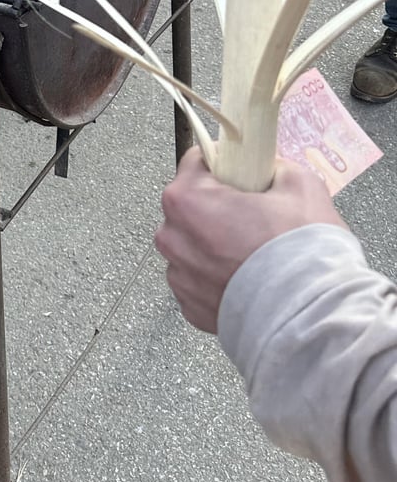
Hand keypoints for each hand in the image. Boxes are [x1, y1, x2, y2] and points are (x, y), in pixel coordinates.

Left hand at [154, 148, 345, 333]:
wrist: (310, 318)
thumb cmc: (300, 249)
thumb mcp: (300, 184)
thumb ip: (274, 168)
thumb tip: (267, 171)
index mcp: (187, 199)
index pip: (196, 163)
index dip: (223, 165)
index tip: (242, 175)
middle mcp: (172, 237)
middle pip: (190, 207)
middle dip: (217, 207)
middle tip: (254, 217)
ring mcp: (179, 276)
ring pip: (192, 246)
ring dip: (214, 245)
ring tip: (253, 255)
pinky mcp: (190, 308)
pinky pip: (199, 281)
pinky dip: (218, 278)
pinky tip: (247, 281)